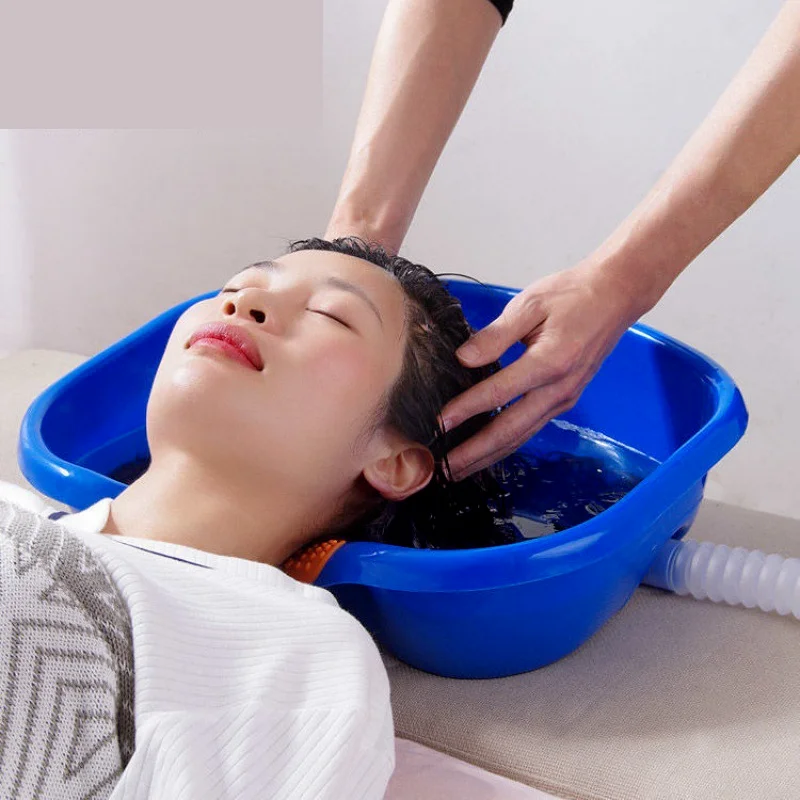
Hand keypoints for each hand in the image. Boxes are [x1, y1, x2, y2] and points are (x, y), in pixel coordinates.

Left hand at [440, 262, 645, 479]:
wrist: (615, 296)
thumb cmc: (572, 295)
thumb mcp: (529, 304)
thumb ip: (495, 334)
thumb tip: (463, 359)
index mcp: (549, 362)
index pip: (498, 394)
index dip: (465, 410)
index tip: (439, 423)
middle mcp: (559, 389)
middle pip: (510, 431)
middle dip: (474, 453)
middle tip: (445, 470)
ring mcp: (564, 399)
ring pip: (521, 436)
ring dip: (488, 456)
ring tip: (459, 470)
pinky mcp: (564, 401)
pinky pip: (530, 429)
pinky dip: (506, 444)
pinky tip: (486, 451)